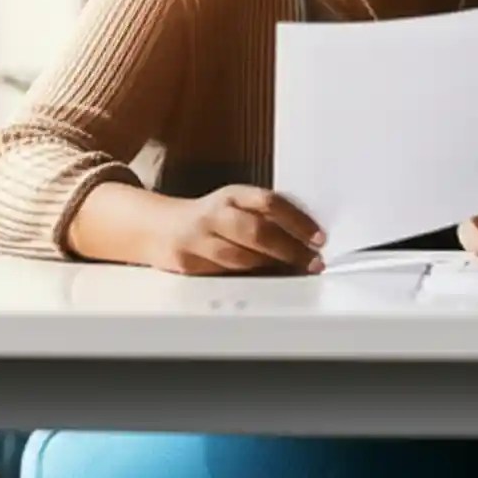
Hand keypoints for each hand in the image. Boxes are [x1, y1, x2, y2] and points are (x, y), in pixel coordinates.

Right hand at [150, 185, 324, 275]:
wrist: (158, 228)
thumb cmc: (211, 218)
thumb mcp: (236, 206)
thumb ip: (266, 216)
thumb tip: (309, 237)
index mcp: (232, 196)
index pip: (269, 202)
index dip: (297, 220)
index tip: (319, 237)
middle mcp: (215, 214)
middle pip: (256, 231)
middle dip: (289, 249)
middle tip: (313, 262)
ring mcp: (198, 239)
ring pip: (241, 258)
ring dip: (273, 267)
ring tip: (298, 272)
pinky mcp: (189, 264)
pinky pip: (225, 274)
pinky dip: (251, 278)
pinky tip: (270, 281)